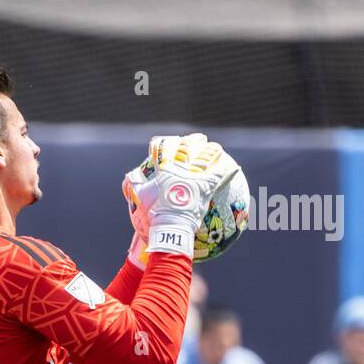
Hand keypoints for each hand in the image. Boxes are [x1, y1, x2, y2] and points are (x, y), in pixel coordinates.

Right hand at [122, 134, 238, 263]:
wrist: (171, 224)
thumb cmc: (154, 213)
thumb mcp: (140, 198)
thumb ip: (135, 185)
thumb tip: (129, 177)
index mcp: (164, 169)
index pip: (164, 148)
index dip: (168, 142)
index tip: (173, 140)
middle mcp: (180, 168)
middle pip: (188, 148)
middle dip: (193, 141)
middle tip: (198, 139)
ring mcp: (195, 175)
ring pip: (206, 157)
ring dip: (211, 151)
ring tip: (215, 149)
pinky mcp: (207, 185)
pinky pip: (220, 175)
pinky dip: (227, 171)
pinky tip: (234, 168)